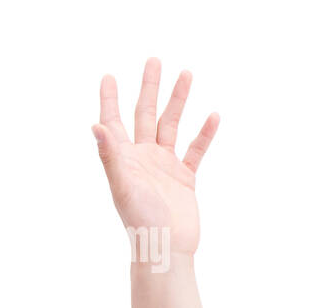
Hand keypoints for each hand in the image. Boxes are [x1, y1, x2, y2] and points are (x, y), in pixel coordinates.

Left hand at [92, 57, 218, 258]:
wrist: (165, 247)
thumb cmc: (139, 220)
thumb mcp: (122, 184)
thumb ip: (110, 154)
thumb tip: (95, 125)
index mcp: (122, 159)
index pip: (113, 122)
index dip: (109, 100)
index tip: (108, 76)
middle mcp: (142, 159)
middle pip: (145, 116)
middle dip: (148, 88)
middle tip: (153, 60)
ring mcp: (164, 167)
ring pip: (171, 126)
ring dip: (178, 101)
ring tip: (187, 74)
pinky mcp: (184, 178)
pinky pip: (195, 150)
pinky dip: (204, 134)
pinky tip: (212, 115)